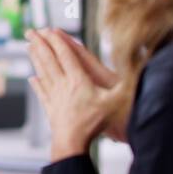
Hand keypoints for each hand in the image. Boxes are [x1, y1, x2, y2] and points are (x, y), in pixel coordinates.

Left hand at [26, 28, 121, 160]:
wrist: (72, 144)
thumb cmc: (94, 124)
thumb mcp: (115, 103)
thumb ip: (128, 86)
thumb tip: (143, 69)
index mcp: (78, 81)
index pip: (66, 56)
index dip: (58, 41)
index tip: (50, 29)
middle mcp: (63, 86)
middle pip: (49, 60)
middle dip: (40, 44)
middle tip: (30, 31)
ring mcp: (55, 97)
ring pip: (43, 73)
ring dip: (36, 58)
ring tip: (29, 46)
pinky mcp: (50, 109)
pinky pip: (42, 93)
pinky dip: (37, 84)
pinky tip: (32, 78)